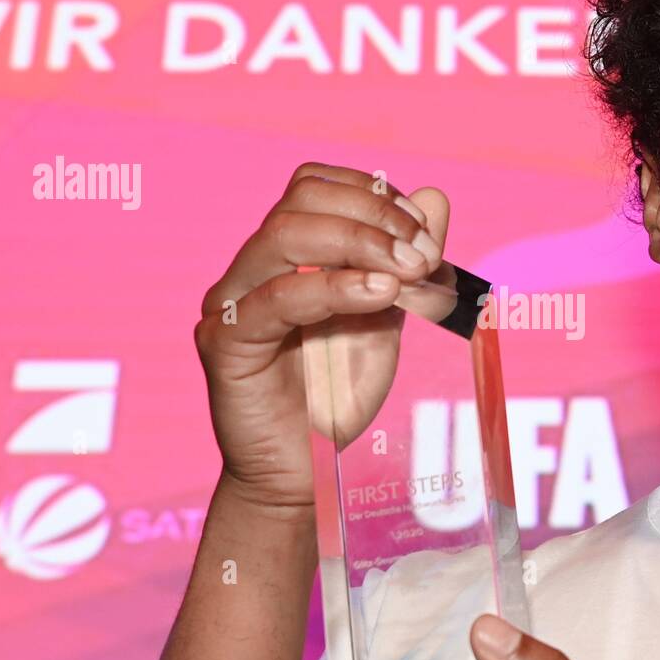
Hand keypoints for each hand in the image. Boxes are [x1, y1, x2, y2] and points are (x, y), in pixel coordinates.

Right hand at [194, 163, 449, 510]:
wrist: (310, 473)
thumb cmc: (338, 395)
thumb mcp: (388, 315)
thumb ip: (408, 259)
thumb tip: (435, 196)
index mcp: (286, 253)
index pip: (316, 186)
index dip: (373, 196)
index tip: (423, 232)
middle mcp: (252, 267)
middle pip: (300, 200)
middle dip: (373, 217)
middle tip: (423, 255)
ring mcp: (231, 301)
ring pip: (283, 235)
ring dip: (358, 244)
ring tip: (406, 273)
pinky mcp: (224, 342)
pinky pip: (276, 297)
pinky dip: (334, 287)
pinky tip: (380, 296)